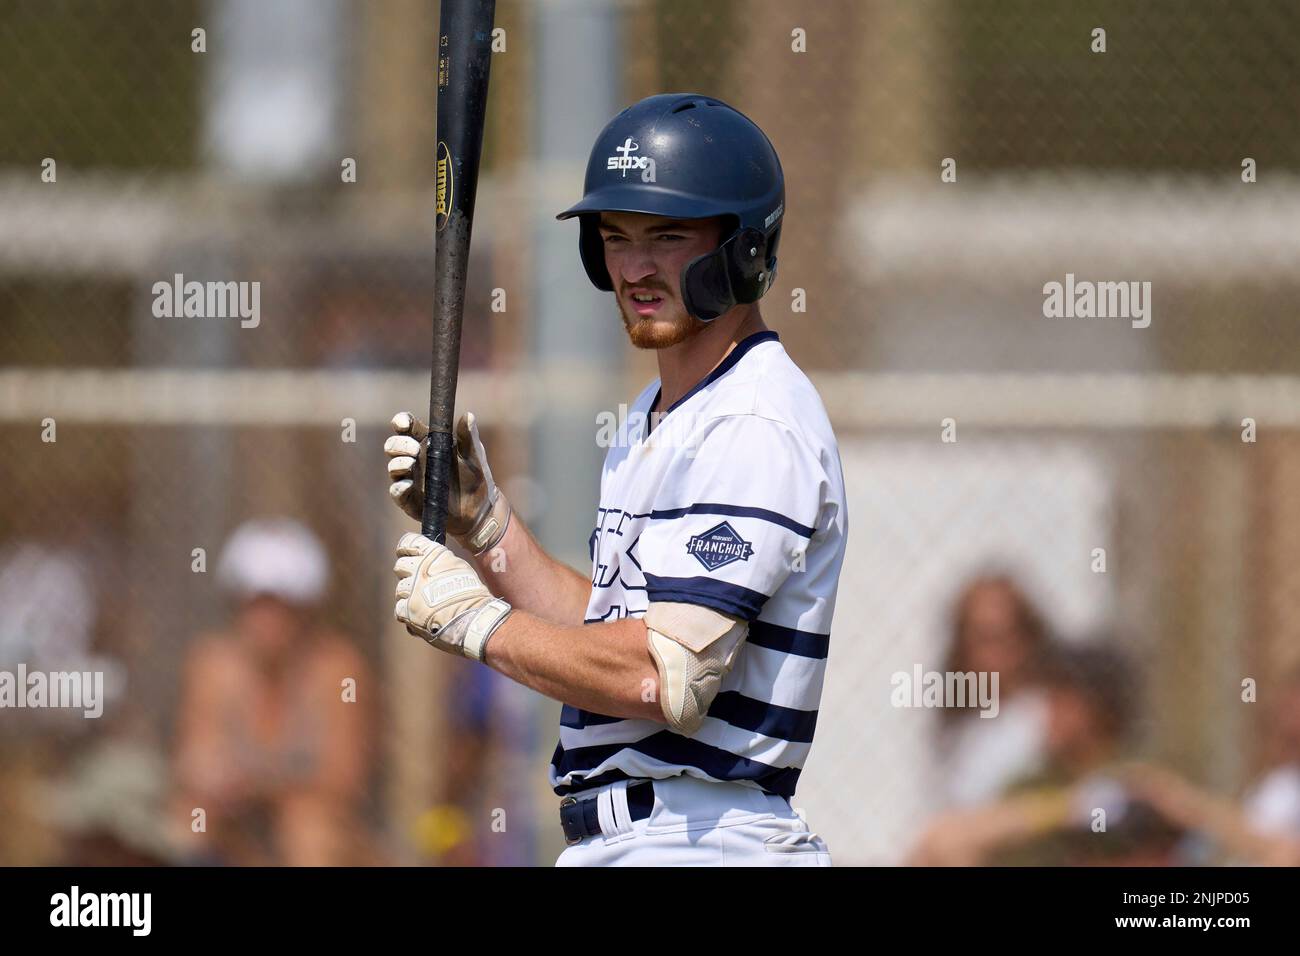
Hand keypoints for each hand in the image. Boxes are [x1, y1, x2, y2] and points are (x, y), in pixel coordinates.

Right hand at [385, 411, 511, 554]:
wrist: (479, 509)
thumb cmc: (476, 477)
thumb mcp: (474, 456)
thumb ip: (469, 437)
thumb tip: (467, 416)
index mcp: (428, 442)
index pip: (408, 427)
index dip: (401, 422)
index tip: (403, 423)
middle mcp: (415, 459)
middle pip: (394, 446)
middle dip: (398, 444)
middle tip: (413, 449)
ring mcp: (410, 479)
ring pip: (393, 467)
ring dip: (397, 464)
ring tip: (410, 464)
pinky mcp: (410, 499)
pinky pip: (397, 492)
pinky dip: (398, 488)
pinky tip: (406, 485)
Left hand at [393, 532, 511, 660]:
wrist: (474, 619)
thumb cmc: (472, 596)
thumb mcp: (459, 568)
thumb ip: (441, 562)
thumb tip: (430, 564)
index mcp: (434, 555)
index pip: (408, 543)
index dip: (406, 549)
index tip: (406, 554)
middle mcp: (420, 569)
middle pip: (400, 566)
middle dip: (407, 575)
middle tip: (420, 585)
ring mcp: (412, 590)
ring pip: (400, 589)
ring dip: (409, 597)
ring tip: (426, 606)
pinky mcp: (407, 610)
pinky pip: (399, 609)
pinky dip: (408, 614)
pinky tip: (422, 618)